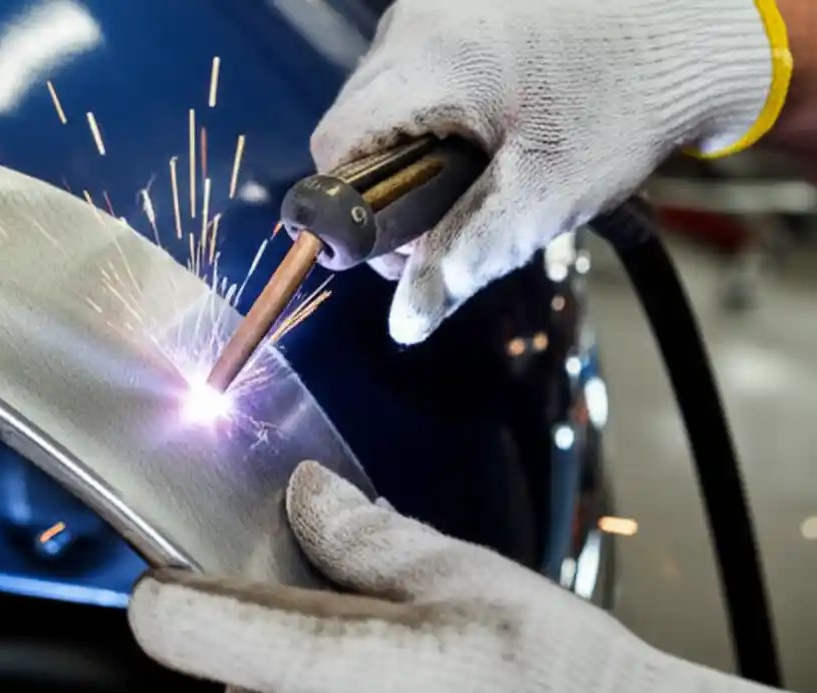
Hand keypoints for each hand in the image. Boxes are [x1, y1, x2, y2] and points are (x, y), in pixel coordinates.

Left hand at [128, 462, 813, 692]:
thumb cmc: (552, 679)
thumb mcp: (459, 575)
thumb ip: (361, 534)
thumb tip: (307, 495)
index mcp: (316, 665)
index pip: (168, 623)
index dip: (171, 582)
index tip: (190, 562)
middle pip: (221, 658)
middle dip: (271, 622)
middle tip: (353, 603)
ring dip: (303, 668)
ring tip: (393, 653)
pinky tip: (403, 692)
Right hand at [312, 0, 779, 343]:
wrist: (695, 36)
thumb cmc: (627, 106)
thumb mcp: (541, 199)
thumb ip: (462, 260)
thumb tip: (406, 321)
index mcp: (425, 63)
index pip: (336, 149)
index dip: (357, 212)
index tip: (407, 246)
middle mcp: (417, 24)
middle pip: (357, 125)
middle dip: (392, 185)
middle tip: (455, 218)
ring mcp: (438, 8)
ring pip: (385, 99)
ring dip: (416, 148)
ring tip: (485, 171)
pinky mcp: (462, 7)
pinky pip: (418, 72)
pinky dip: (440, 113)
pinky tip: (493, 132)